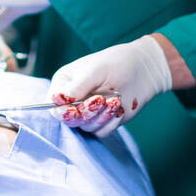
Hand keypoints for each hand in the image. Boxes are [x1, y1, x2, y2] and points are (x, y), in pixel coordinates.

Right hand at [48, 35, 172, 135]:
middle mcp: (72, 101)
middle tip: (100, 99)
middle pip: (68, 119)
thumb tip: (57, 99)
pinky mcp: (101, 123)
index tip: (73, 108)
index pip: (53, 103)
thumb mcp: (94, 71)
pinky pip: (100, 131)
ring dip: (101, 115)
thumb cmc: (115, 64)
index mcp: (64, 84)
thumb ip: (76, 86)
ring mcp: (86, 114)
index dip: (61, 109)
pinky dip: (110, 121)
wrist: (141, 71)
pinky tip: (119, 107)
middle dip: (85, 112)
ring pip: (86, 126)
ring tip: (115, 99)